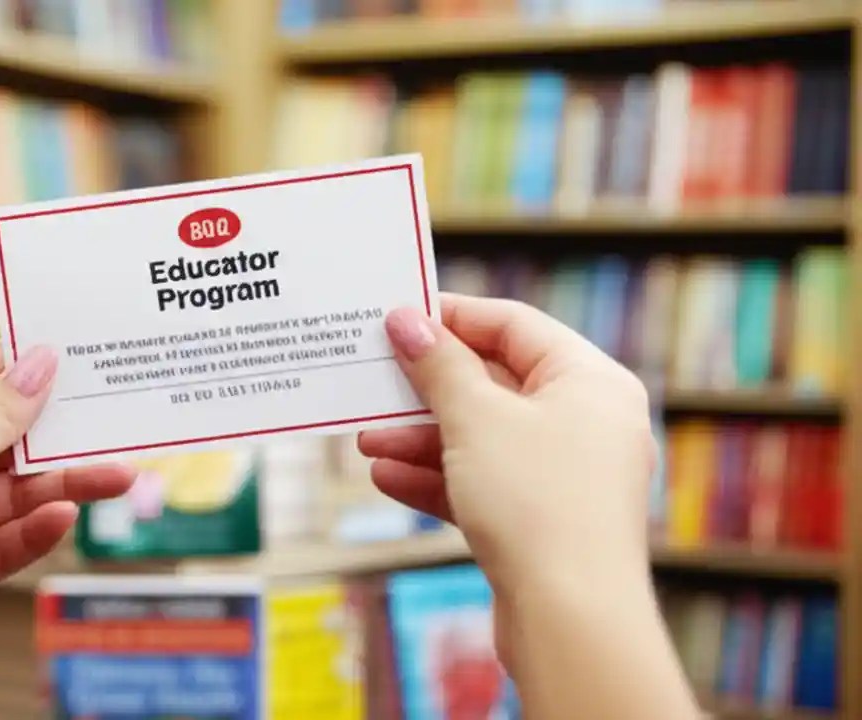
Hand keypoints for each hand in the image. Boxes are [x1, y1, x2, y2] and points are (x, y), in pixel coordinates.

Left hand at [0, 342, 134, 708]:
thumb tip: (41, 360)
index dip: (27, 367)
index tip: (84, 358)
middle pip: (2, 439)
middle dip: (58, 434)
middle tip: (118, 424)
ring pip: (10, 495)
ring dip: (61, 485)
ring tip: (117, 475)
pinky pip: (0, 545)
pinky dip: (32, 532)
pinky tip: (66, 519)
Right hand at [359, 294, 656, 655]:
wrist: (571, 620)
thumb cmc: (537, 503)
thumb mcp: (475, 419)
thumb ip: (438, 366)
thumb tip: (408, 321)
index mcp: (591, 381)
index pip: (514, 326)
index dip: (452, 317)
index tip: (398, 317)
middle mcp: (588, 421)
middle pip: (495, 384)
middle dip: (426, 390)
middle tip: (372, 384)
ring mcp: (567, 475)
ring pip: (484, 439)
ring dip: (421, 439)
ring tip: (367, 442)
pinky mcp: (545, 521)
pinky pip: (485, 483)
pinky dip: (439, 478)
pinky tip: (388, 479)